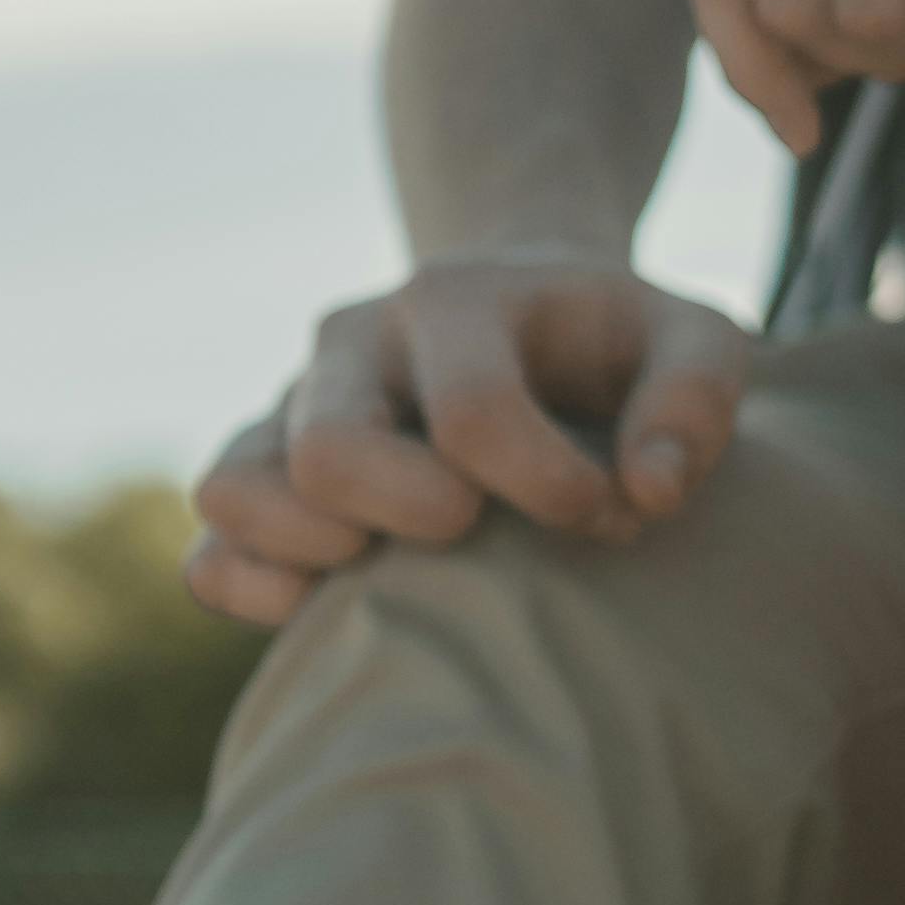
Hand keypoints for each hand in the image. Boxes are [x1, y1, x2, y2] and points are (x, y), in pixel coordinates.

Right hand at [182, 252, 755, 632]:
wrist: (526, 314)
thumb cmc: (615, 347)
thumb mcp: (692, 340)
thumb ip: (696, 398)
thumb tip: (645, 492)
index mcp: (453, 300)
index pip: (472, 413)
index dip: (544, 486)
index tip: (605, 513)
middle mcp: (352, 344)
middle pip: (331, 449)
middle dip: (415, 515)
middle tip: (474, 530)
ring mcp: (292, 408)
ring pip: (236, 489)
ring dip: (313, 551)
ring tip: (394, 567)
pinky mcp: (264, 476)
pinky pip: (208, 544)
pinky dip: (247, 585)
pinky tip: (322, 604)